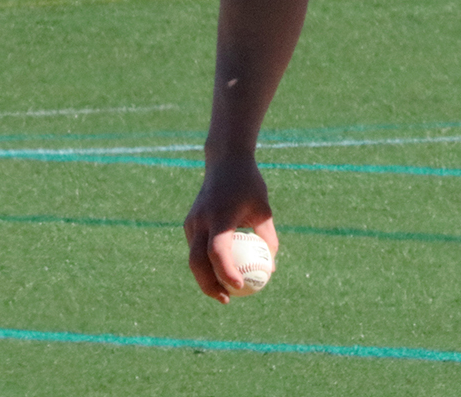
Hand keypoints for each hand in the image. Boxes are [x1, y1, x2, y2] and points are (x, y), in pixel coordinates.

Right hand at [183, 156, 278, 303]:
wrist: (224, 161)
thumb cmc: (249, 186)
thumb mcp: (264, 210)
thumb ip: (268, 239)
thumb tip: (270, 269)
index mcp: (219, 216)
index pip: (217, 251)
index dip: (226, 272)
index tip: (238, 287)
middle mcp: (201, 220)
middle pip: (197, 262)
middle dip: (209, 285)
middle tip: (227, 299)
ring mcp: (192, 222)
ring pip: (194, 258)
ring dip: (206, 278)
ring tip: (224, 293)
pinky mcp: (189, 223)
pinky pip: (196, 249)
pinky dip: (205, 264)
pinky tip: (219, 274)